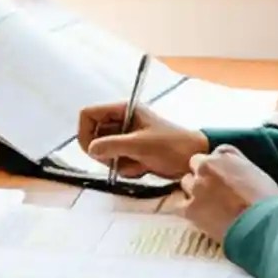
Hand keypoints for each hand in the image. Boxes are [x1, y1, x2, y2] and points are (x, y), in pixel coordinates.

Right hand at [78, 103, 208, 178]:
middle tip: (116, 161)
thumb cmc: (171, 145)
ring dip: (116, 162)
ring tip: (136, 163)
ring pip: (104, 151)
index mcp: (123, 110)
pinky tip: (142, 168)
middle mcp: (122, 121)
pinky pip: (116, 161)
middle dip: (103, 152)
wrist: (193, 158)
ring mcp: (126, 137)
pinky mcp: (132, 151)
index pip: (89, 114)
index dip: (84, 131)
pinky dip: (126, 168)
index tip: (91, 150)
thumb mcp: (140, 145)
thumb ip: (113, 145)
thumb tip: (90, 149)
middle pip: (94, 135)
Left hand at [179, 145, 277, 243]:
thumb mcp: (256, 172)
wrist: (261, 224)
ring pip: (186, 183)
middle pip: (196, 164)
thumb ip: (239, 165)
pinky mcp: (189, 208)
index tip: (224, 177)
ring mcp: (196, 187)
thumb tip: (234, 170)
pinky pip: (177, 204)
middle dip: (203, 175)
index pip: (215, 154)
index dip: (219, 167)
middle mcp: (207, 166)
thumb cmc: (265, 200)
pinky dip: (184, 208)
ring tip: (207, 205)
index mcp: (225, 155)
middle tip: (214, 191)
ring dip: (193, 191)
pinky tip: (196, 215)